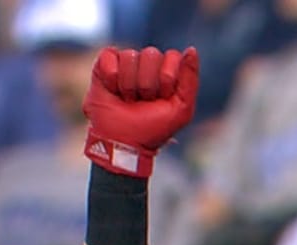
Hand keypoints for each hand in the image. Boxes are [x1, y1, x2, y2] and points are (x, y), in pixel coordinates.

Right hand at [83, 46, 199, 178]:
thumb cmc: (153, 128)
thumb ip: (190, 78)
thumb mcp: (181, 108)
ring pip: (130, 55)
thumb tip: (191, 49)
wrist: (123, 142)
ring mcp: (126, 63)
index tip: (162, 97)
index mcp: (167, 72)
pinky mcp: (105, 64)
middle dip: (147, 84)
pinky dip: (111, 77)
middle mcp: (147, 64)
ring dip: (128, 84)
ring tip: (127, 99)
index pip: (172, 56)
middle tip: (143, 101)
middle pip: (151, 54)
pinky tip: (113, 90)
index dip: (167, 78)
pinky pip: (109, 56)